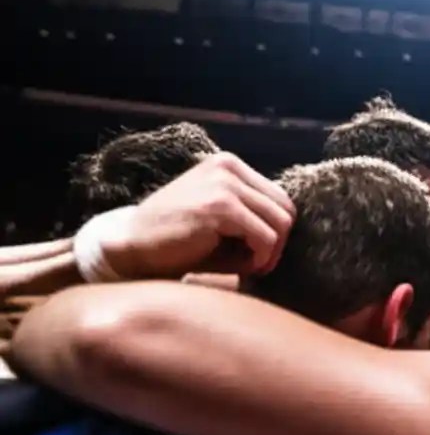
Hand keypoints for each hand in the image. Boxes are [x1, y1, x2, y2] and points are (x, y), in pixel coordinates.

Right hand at [98, 152, 294, 279]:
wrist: (130, 245)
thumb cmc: (178, 240)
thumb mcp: (222, 221)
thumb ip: (255, 217)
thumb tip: (293, 234)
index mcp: (230, 165)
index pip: (280, 199)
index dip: (278, 232)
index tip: (260, 254)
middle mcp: (229, 167)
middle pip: (286, 209)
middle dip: (279, 243)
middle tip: (257, 265)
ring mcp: (224, 183)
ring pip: (281, 223)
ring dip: (271, 253)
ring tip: (248, 267)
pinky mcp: (219, 206)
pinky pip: (266, 236)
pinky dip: (262, 258)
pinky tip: (243, 268)